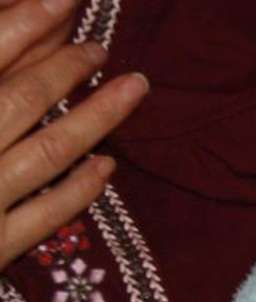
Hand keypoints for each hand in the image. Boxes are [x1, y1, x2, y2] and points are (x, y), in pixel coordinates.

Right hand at [0, 0, 148, 269]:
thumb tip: (3, 32)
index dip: (23, 22)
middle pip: (18, 97)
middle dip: (66, 64)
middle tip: (100, 43)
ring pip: (46, 152)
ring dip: (97, 117)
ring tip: (134, 86)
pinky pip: (43, 217)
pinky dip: (79, 191)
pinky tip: (108, 166)